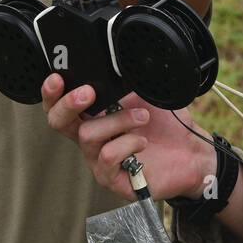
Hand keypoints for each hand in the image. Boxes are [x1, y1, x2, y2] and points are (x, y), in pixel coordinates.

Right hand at [40, 74, 215, 203]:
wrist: (191, 151)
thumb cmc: (165, 124)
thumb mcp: (144, 95)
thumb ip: (124, 83)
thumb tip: (114, 62)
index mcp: (94, 116)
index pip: (60, 106)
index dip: (52, 93)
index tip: (57, 78)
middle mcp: (92, 139)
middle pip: (59, 123)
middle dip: (68, 104)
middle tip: (87, 92)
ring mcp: (100, 161)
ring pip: (89, 136)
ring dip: (117, 120)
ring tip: (142, 117)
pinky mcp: (114, 179)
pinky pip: (107, 157)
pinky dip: (126, 143)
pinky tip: (142, 140)